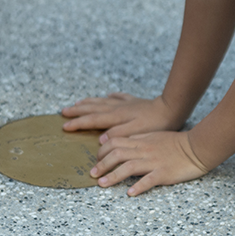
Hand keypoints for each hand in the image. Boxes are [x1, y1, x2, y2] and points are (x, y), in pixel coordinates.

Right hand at [61, 92, 181, 137]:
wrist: (171, 109)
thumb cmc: (155, 124)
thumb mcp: (136, 133)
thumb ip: (118, 135)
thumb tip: (100, 139)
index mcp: (116, 118)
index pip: (91, 121)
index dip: (77, 124)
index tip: (64, 126)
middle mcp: (117, 108)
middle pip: (92, 109)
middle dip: (77, 111)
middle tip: (63, 112)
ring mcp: (125, 103)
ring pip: (101, 102)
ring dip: (88, 102)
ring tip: (77, 103)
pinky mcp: (134, 101)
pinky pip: (118, 97)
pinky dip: (110, 97)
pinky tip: (108, 96)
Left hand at [91, 130, 209, 196]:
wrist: (197, 147)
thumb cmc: (176, 142)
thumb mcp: (154, 135)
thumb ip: (137, 139)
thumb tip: (120, 142)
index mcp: (142, 141)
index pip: (116, 142)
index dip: (103, 151)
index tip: (97, 160)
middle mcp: (145, 150)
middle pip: (117, 154)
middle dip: (102, 165)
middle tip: (92, 174)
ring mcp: (154, 162)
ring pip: (129, 166)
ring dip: (113, 176)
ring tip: (102, 184)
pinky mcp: (164, 173)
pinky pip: (149, 179)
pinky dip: (138, 186)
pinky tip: (130, 193)